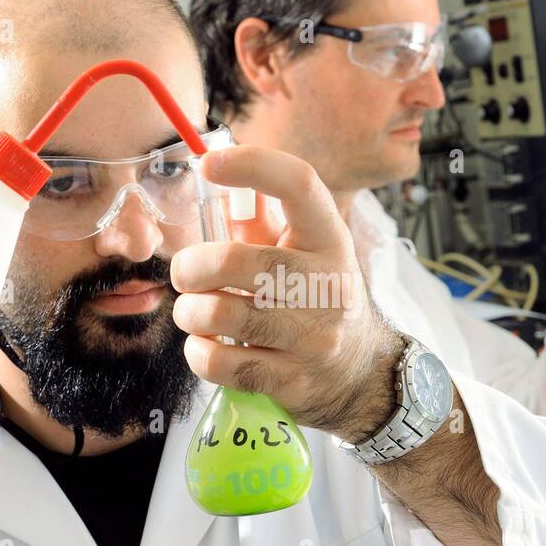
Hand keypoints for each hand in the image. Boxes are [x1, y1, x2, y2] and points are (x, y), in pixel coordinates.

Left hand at [170, 147, 405, 441]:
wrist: (359, 372)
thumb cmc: (316, 300)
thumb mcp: (305, 254)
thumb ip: (262, 221)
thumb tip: (214, 172)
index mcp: (330, 240)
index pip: (299, 184)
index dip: (252, 165)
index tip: (210, 164)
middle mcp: (328, 285)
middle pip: (234, 261)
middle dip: (190, 267)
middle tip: (186, 275)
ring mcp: (313, 337)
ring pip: (219, 314)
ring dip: (189, 312)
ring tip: (194, 312)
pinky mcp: (292, 380)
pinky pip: (219, 362)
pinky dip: (199, 352)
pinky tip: (207, 345)